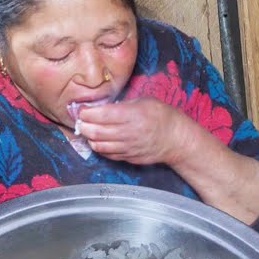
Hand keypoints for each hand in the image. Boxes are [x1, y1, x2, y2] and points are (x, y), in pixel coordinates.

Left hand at [76, 98, 200, 166]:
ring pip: (97, 145)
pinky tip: (101, 140)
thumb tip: (99, 107)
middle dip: (82, 125)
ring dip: (89, 137)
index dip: (85, 112)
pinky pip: (107, 154)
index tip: (81, 109)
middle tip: (81, 120)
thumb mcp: (143, 101)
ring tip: (89, 130)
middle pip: (94, 132)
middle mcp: (128, 133)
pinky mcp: (129, 157)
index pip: (98, 115)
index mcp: (131, 115)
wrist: (176, 138)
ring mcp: (128, 148)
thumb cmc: (161, 116)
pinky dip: (99, 147)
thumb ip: (121, 105)